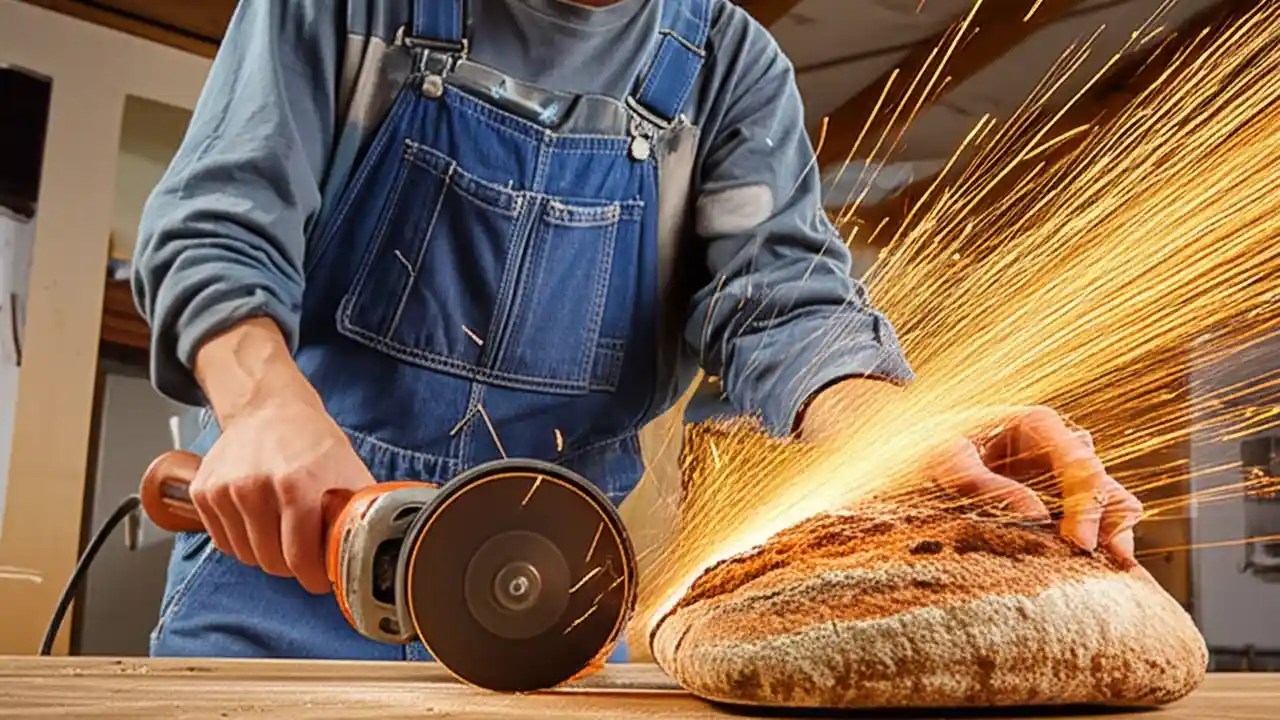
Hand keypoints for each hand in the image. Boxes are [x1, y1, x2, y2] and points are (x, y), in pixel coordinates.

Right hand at [190, 318, 375, 593]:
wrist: (270, 408)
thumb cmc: (313, 443)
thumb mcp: (348, 473)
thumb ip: (357, 516)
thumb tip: (370, 556)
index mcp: (297, 484)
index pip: (299, 558)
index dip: (314, 577)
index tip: (322, 579)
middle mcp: (255, 487)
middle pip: (272, 563)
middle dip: (293, 566)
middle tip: (306, 552)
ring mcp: (225, 491)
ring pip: (247, 557)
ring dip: (267, 553)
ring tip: (283, 529)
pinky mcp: (204, 493)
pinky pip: (225, 543)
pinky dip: (243, 541)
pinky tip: (260, 519)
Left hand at [926, 405, 1141, 562]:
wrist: (921, 451)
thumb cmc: (932, 446)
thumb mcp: (946, 459)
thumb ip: (985, 484)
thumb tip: (1035, 515)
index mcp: (1039, 424)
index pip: (1080, 464)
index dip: (1087, 505)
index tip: (1079, 544)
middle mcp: (1062, 445)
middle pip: (1107, 486)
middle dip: (1110, 527)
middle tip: (1096, 567)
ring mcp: (1065, 474)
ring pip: (1113, 505)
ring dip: (1109, 539)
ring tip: (1098, 576)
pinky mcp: (1061, 501)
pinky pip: (1095, 524)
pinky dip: (1095, 546)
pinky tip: (1084, 573)